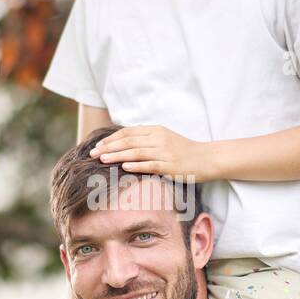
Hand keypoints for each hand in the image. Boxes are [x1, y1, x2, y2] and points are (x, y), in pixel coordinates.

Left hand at [89, 124, 210, 181]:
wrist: (206, 158)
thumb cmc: (183, 151)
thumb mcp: (164, 139)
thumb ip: (145, 140)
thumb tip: (123, 145)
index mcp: (155, 130)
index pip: (128, 132)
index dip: (111, 139)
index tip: (97, 146)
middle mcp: (159, 138)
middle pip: (128, 141)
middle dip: (109, 147)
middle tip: (93, 154)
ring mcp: (165, 152)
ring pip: (136, 152)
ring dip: (117, 156)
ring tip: (102, 160)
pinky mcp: (171, 166)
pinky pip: (150, 165)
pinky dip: (136, 166)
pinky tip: (124, 168)